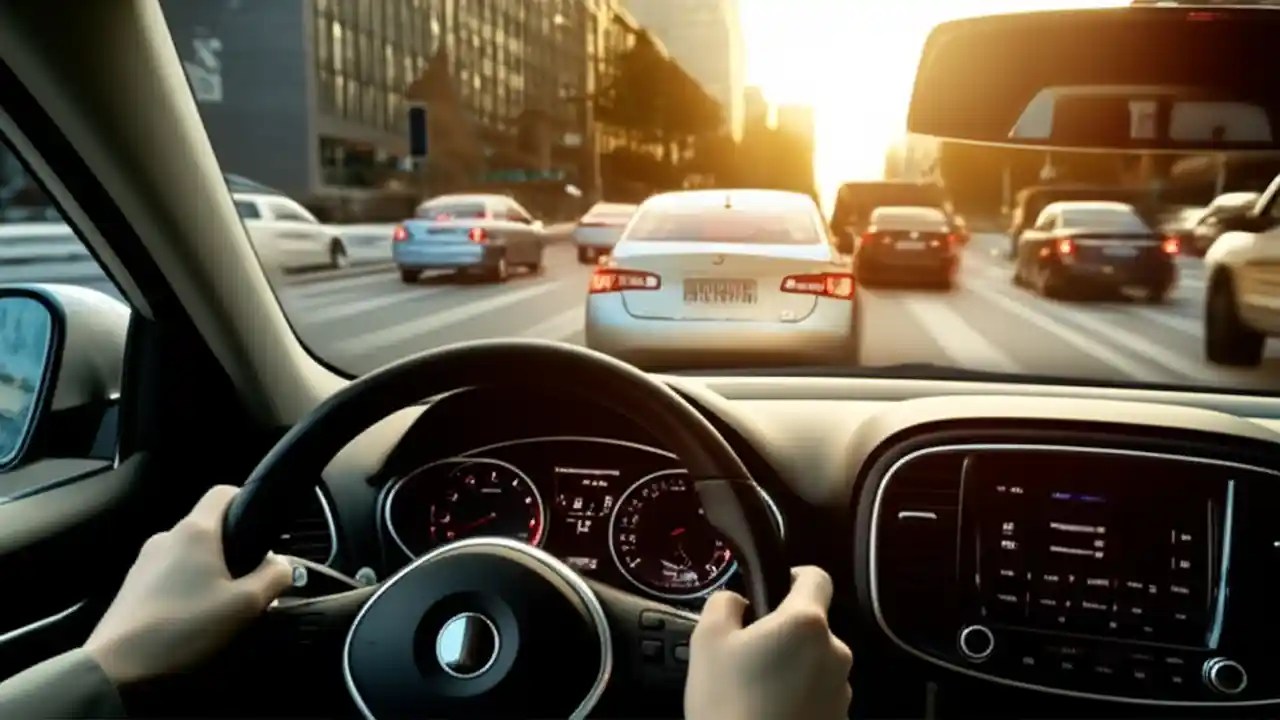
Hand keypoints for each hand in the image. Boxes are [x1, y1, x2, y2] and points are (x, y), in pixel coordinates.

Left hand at [84, 485, 292, 684]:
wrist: (116, 665)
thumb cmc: (184, 626)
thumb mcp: (245, 605)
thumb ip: (274, 577)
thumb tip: (282, 565)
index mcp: (195, 531)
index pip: (224, 492)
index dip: (247, 503)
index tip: (261, 533)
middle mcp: (167, 537)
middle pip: (210, 528)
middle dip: (233, 551)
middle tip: (248, 584)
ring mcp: (144, 561)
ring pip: (190, 554)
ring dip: (209, 572)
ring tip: (220, 607)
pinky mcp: (132, 585)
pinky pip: (170, 575)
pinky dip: (186, 588)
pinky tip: (191, 618)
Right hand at [685, 566, 852, 719]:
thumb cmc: (728, 705)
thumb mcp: (707, 640)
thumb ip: (724, 603)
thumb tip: (737, 600)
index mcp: (806, 623)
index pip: (816, 577)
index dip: (793, 576)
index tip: (774, 589)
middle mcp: (835, 653)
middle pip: (811, 626)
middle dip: (783, 634)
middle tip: (746, 654)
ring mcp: (841, 690)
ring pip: (814, 662)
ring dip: (791, 668)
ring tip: (754, 690)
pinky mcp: (839, 719)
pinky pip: (816, 694)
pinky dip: (797, 697)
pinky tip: (768, 712)